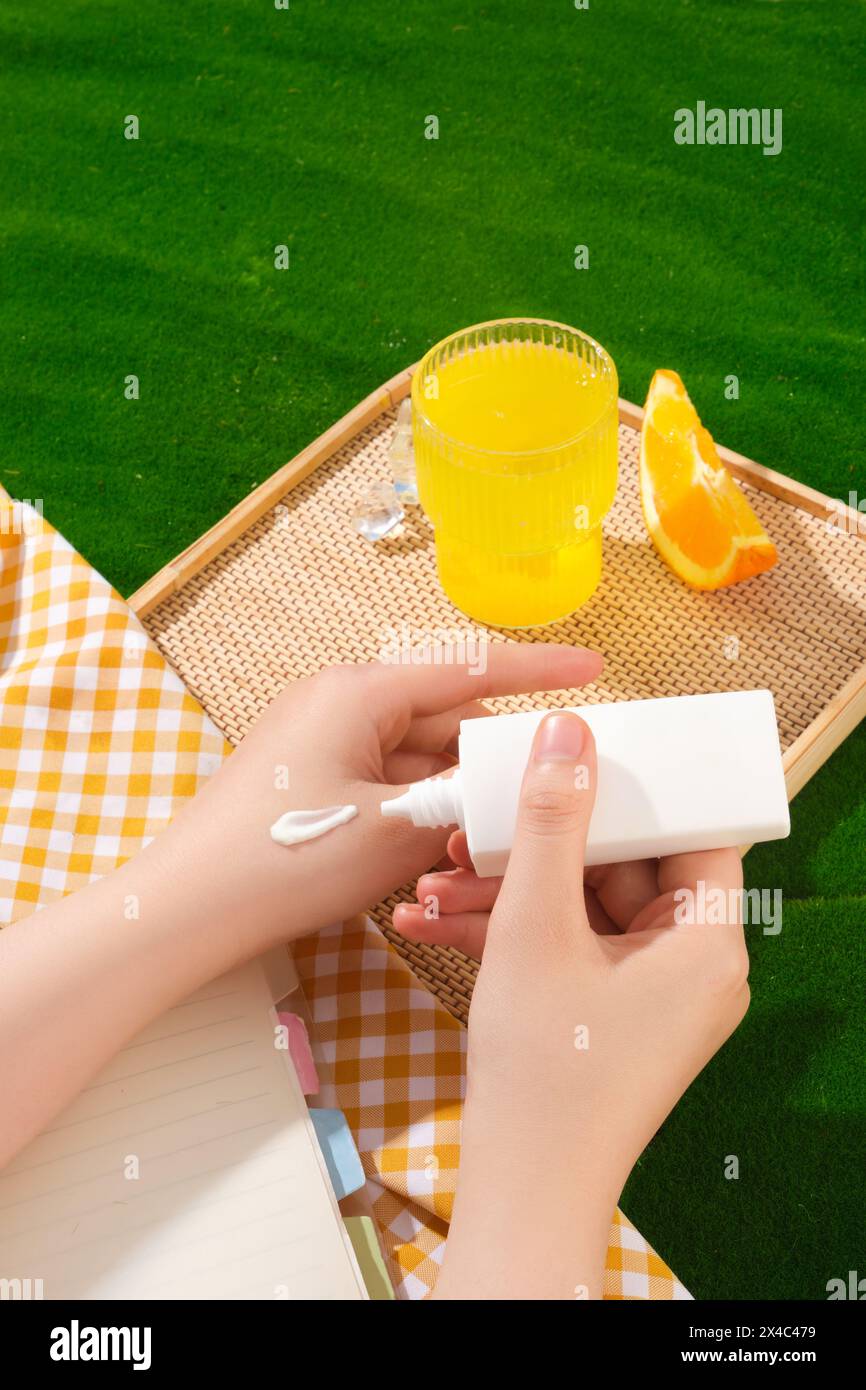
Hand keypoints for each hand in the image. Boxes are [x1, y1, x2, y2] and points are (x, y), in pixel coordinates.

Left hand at [160, 645, 602, 952]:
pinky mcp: (311, 777)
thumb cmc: (283, 860)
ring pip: (416, 754)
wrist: (186, 910)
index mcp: (358, 692)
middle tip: (550, 783)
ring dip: (455, 790)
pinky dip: (419, 806)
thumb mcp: (393, 832)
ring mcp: (321, 740)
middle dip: (493, 754)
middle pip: (443, 715)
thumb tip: (507, 789)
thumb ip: (461, 802)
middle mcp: (338, 702)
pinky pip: (386, 778)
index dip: (538, 669)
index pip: (466, 668)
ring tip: (501, 830)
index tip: (593, 667)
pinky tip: (446, 845)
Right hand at [428, 711, 748, 1299]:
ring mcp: (643, 994)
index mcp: (705, 942)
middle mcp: (687, 966)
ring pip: (577, 909)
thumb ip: (550, 822)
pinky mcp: (601, 1014)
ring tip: (429, 880)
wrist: (518, 1193)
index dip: (637, 791)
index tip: (581, 756)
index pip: (690, 834)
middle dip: (536, 846)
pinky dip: (503, 935)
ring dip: (502, 892)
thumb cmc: (545, 1070)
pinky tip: (425, 922)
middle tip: (474, 820)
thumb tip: (568, 732)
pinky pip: (560, 950)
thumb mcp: (537, 925)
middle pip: (620, 868)